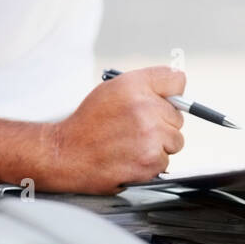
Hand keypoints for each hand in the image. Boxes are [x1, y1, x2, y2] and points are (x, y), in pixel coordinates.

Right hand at [40, 66, 185, 193]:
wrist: (66, 153)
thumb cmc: (88, 124)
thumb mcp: (111, 90)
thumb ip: (144, 87)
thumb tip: (176, 95)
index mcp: (134, 84)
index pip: (177, 79)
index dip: (170, 93)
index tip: (164, 101)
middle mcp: (144, 106)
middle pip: (178, 116)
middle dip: (162, 124)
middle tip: (135, 129)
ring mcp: (150, 135)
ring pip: (175, 141)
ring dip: (159, 146)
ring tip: (131, 144)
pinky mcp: (151, 160)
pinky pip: (165, 161)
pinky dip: (151, 164)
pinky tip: (130, 158)